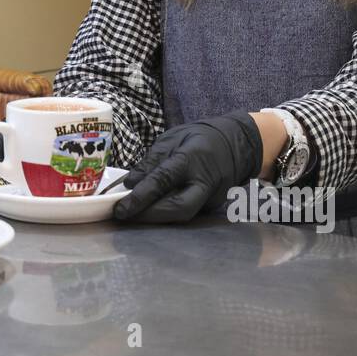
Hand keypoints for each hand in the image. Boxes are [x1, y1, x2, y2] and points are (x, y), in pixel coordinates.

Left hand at [113, 112, 262, 222]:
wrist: (236, 144)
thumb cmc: (199, 138)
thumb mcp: (171, 138)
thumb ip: (151, 161)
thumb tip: (129, 184)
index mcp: (192, 158)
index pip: (163, 180)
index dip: (140, 197)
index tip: (120, 208)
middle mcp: (205, 181)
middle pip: (179, 208)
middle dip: (149, 216)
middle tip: (125, 216)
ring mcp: (213, 197)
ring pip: (183, 215)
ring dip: (156, 218)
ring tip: (133, 214)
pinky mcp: (213, 207)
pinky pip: (187, 213)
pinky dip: (167, 213)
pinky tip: (152, 210)